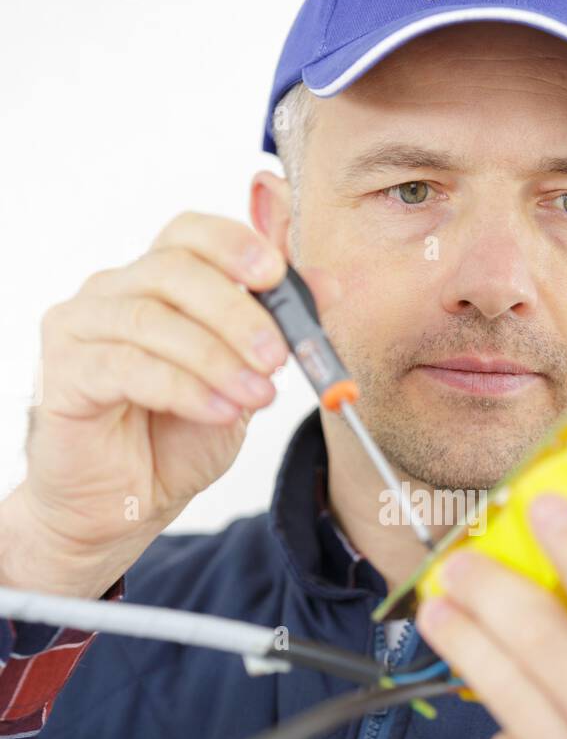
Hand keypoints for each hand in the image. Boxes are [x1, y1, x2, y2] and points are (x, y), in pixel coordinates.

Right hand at [18, 212, 340, 586]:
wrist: (126, 505)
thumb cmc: (175, 439)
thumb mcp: (244, 379)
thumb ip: (278, 329)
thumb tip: (330, 282)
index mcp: (155, 281)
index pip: (189, 233)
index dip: (233, 244)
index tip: (276, 275)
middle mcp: (112, 292)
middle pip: (173, 270)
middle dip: (237, 313)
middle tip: (280, 356)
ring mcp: (81, 328)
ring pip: (151, 320)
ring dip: (216, 358)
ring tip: (258, 396)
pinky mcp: (64, 373)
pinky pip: (128, 368)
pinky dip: (184, 389)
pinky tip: (220, 412)